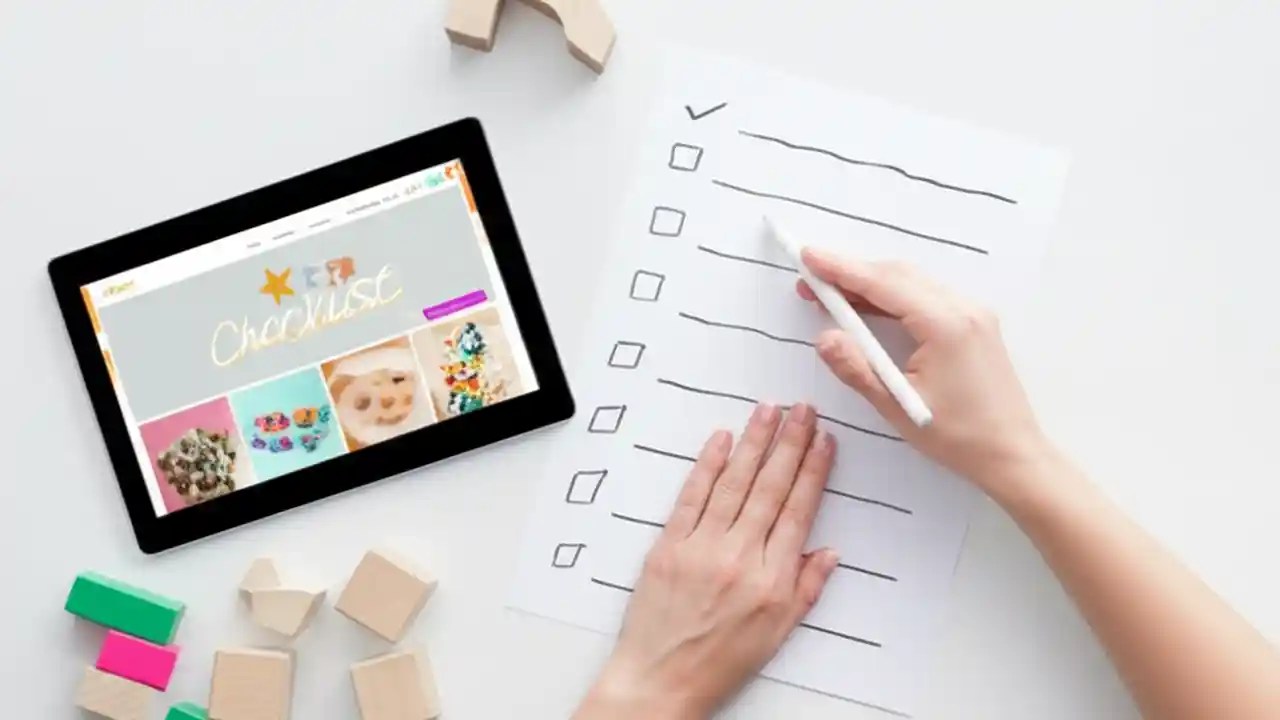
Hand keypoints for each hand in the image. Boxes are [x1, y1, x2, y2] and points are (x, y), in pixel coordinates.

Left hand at [574, 404, 840, 719]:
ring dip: (754, 442)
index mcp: (772, 580)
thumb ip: (806, 589)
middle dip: (790, 443)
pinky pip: (691, 496)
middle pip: (770, 488)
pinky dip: (707, 465)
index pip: (799, 511)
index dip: (814, 471)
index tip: (824, 441)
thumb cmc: (719, 662)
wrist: (661, 680)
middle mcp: (740, 558)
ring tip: (769, 412)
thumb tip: (829, 552)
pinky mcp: (668, 546)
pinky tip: (722, 440)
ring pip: (734, 483)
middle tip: (802, 410)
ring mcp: (702, 548)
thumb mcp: (778, 634)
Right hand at [797, 248, 1048, 496]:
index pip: (883, 284)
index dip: (841, 268)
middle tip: (810, 279)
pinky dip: (894, 295)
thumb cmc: (958, 438)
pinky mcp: (975, 323)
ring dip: (871, 283)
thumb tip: (823, 338)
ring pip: (913, 282)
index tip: (807, 256)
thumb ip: (858, 369)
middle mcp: (963, 308)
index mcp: (945, 325)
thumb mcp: (898, 407)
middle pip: (898, 275)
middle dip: (851, 273)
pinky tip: (870, 307)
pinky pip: (927, 295)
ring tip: (831, 294)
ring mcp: (973, 313)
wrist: (1013, 454)